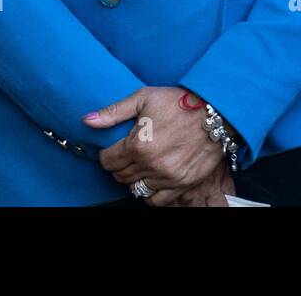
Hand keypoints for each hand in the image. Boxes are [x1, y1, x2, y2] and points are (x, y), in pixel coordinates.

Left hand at [86, 87, 229, 203]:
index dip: (106, 155)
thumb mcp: (142, 99)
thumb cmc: (176, 102)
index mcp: (137, 144)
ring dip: (133, 179)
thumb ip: (112, 112)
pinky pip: (158, 201)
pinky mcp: (183, 185)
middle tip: (124, 155)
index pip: (108, 161)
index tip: (110, 149)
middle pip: (121, 176)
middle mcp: (151, 165)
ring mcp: (168, 178)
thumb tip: (87, 120)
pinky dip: (151, 194)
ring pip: (137, 189)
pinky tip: (151, 180)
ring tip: (138, 166)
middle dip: (118, 166)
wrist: (213, 114)